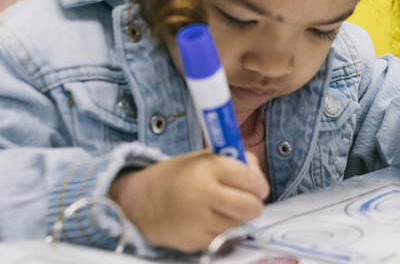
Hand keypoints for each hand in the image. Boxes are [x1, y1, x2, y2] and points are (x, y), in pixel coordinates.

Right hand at [108, 151, 268, 252]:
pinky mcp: (195, 242)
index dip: (259, 183)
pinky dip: (223, 229)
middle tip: (248, 199)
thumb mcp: (202, 158)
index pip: (251, 180)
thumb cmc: (176, 177)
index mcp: (207, 170)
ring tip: (223, 207)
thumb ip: (233, 162)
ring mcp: (199, 222)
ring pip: (240, 224)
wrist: (140, 203)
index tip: (257, 184)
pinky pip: (224, 237)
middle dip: (255, 203)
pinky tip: (210, 219)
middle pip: (251, 207)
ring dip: (238, 217)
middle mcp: (203, 196)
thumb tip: (256, 173)